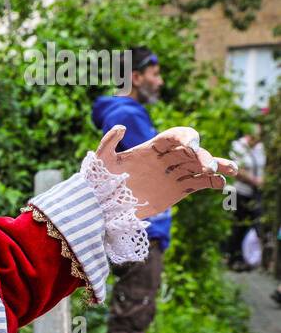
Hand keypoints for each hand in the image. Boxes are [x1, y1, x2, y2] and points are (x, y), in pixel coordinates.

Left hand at [96, 126, 237, 218]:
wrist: (104, 206)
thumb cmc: (99, 180)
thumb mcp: (100, 161)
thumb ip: (108, 143)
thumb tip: (121, 126)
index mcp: (151, 148)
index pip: (175, 136)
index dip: (186, 137)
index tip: (192, 145)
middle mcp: (166, 159)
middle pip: (192, 151)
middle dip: (203, 155)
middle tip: (208, 166)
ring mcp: (174, 174)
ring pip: (201, 166)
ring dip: (218, 165)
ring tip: (232, 170)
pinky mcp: (178, 190)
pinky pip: (199, 184)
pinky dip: (212, 183)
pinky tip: (221, 185)